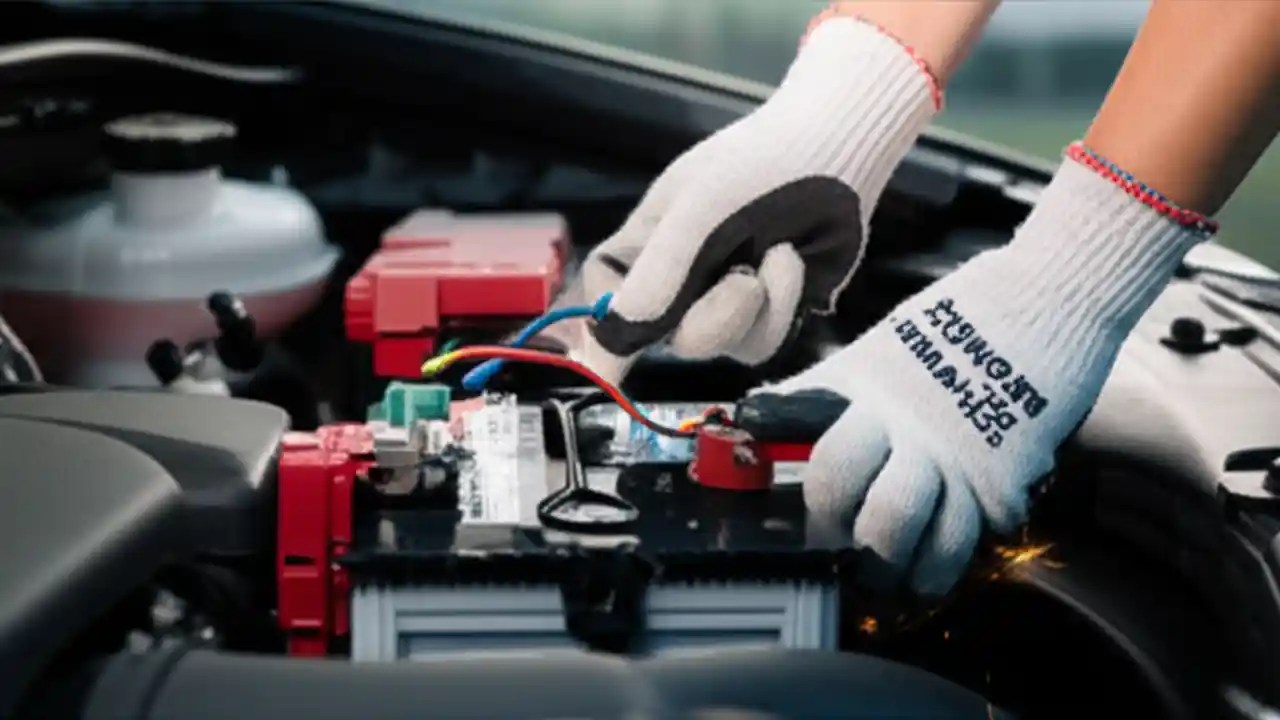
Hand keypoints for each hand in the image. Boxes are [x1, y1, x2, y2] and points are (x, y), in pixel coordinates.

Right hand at [579, 17, 938, 384]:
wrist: (834, 153)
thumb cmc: (757, 165)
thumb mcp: (698, 211)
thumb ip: (657, 273)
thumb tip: (615, 338)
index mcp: (642, 250)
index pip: (605, 305)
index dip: (605, 338)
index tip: (609, 370)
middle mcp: (676, 282)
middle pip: (668, 339)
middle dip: (712, 318)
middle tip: (743, 281)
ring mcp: (720, 301)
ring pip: (718, 346)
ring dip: (754, 308)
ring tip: (776, 253)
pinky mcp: (765, 315)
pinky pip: (760, 342)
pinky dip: (781, 304)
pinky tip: (789, 261)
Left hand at [757, 157, 1207, 595]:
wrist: (1050, 299)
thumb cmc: (964, 320)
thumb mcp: (884, 347)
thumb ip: (831, 389)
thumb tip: (765, 414)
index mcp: (861, 382)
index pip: (794, 429)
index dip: (778, 472)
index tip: (779, 500)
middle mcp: (897, 418)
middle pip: (833, 488)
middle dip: (827, 523)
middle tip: (841, 540)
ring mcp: (948, 449)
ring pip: (894, 529)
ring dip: (885, 562)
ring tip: (886, 571)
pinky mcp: (999, 475)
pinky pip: (962, 542)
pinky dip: (944, 563)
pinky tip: (936, 560)